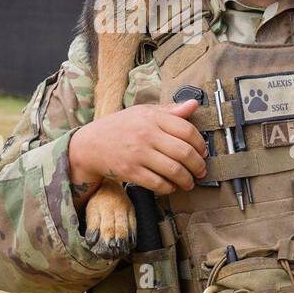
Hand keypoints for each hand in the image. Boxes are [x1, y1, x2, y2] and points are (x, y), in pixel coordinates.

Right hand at [69, 100, 207, 199]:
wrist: (90, 144)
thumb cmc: (120, 126)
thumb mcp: (143, 112)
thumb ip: (169, 110)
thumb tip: (194, 105)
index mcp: (151, 118)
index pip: (186, 130)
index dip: (200, 143)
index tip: (203, 151)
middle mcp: (146, 135)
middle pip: (184, 152)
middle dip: (198, 165)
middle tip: (201, 170)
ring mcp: (138, 155)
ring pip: (174, 171)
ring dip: (187, 180)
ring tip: (190, 182)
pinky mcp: (131, 172)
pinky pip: (158, 184)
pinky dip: (170, 188)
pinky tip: (172, 186)